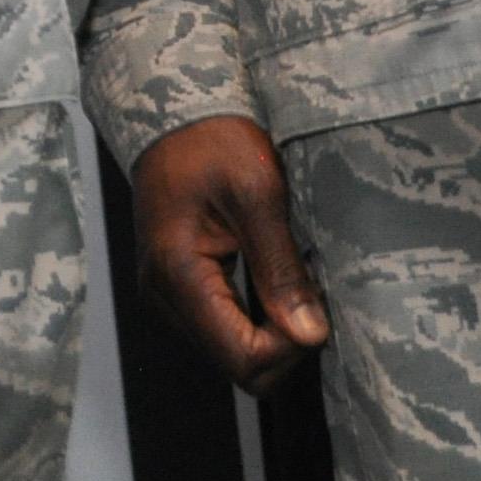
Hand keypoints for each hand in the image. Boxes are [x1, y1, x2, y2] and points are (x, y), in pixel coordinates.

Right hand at [130, 114, 331, 392]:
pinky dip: (260, 317)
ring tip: (294, 278)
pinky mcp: (180, 290)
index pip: (244, 360)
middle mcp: (165, 298)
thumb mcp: (257, 193)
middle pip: (238, 366)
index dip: (290, 347)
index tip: (315, 306)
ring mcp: (169, 297)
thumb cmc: (212, 139)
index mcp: (178, 276)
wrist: (176, 113)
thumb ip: (281, 269)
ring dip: (274, 330)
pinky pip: (227, 329)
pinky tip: (276, 279)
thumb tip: (310, 334)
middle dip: (286, 343)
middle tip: (310, 292)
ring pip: (234, 352)